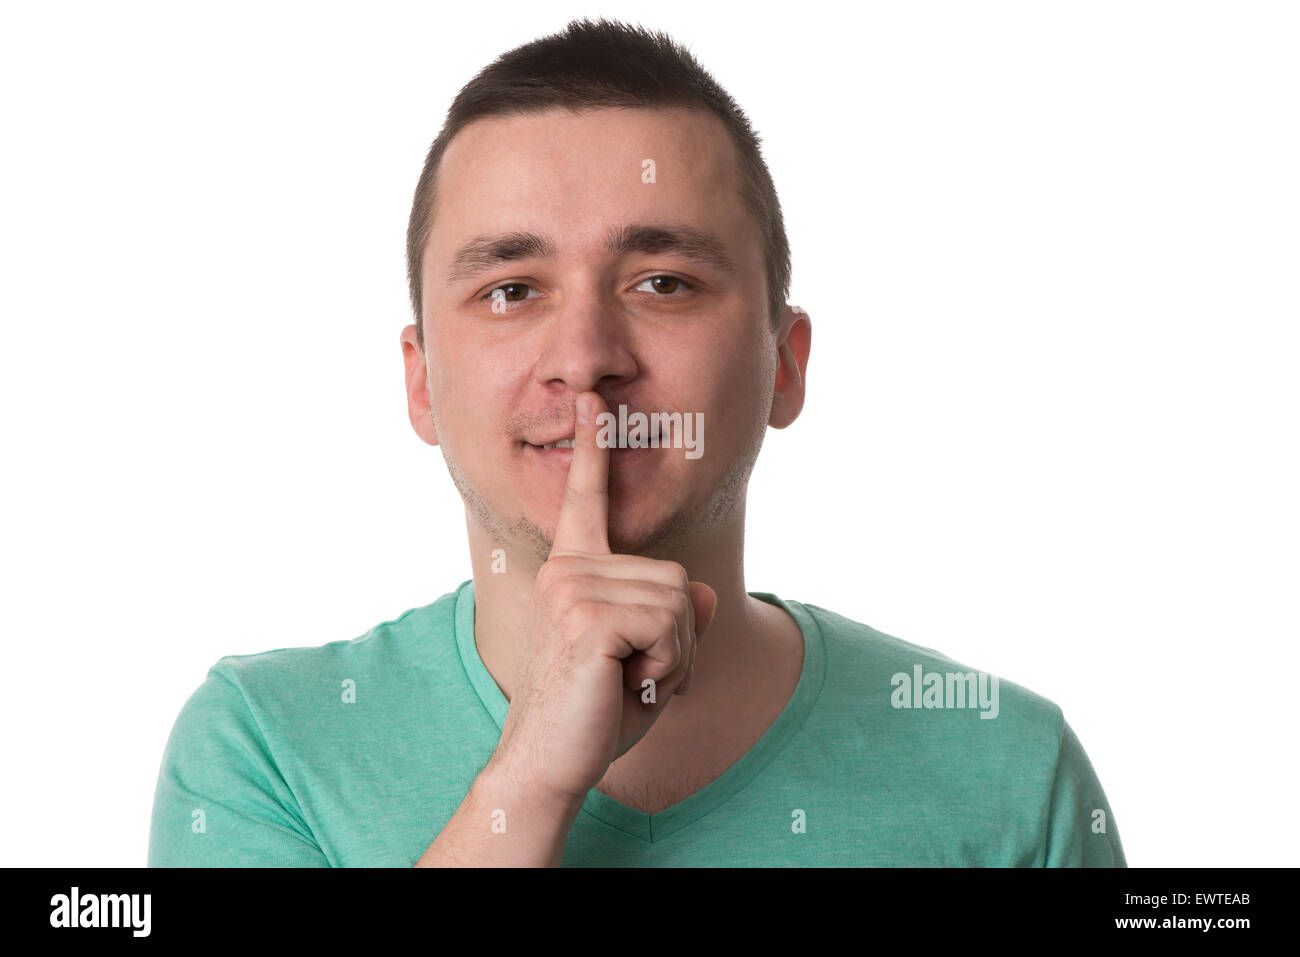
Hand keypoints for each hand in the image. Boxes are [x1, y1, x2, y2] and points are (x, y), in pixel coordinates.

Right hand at [490, 391, 717, 803]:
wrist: (549, 763)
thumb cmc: (594, 712)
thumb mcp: (650, 659)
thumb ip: (674, 617)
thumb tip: (701, 591)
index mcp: (573, 570)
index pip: (586, 500)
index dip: (595, 449)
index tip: (593, 400)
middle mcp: (568, 569)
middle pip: (676, 578)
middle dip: (678, 641)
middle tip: (636, 677)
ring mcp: (573, 588)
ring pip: (679, 602)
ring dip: (674, 657)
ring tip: (628, 683)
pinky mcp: (586, 615)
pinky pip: (671, 626)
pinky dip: (668, 668)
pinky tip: (627, 687)